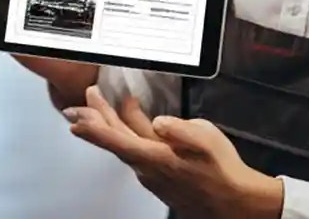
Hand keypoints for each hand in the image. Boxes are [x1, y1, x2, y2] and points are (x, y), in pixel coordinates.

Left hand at [65, 86, 283, 218]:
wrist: (234, 204)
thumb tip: (159, 121)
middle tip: (79, 104)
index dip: (92, 128)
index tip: (73, 118)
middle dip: (95, 120)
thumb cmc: (222, 172)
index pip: (115, 140)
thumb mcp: (206, 140)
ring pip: (124, 147)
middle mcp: (147, 170)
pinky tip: (129, 130)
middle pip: (114, 141)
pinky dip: (126, 137)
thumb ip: (180, 128)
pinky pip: (135, 154)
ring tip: (101, 107)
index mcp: (155, 158)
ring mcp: (152, 176)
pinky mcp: (159, 179)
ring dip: (110, 126)